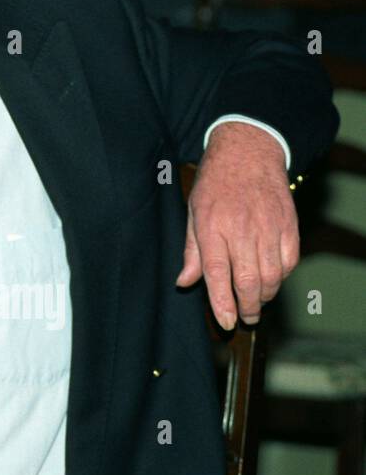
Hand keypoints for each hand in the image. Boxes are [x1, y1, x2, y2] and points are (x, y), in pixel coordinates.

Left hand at [176, 122, 297, 329]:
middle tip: (244, 318)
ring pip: (272, 276)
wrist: (248, 153)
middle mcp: (240, 229)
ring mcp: (268, 227)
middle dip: (246, 307)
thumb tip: (185, 282)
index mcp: (211, 227)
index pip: (216, 273)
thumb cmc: (215, 184)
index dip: (221, 302)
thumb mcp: (193, 213)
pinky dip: (282, 277)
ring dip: (264, 296)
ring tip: (255, 302)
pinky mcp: (288, 225)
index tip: (225, 321)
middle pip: (247, 281)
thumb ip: (191, 251)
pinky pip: (289, 261)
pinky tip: (272, 279)